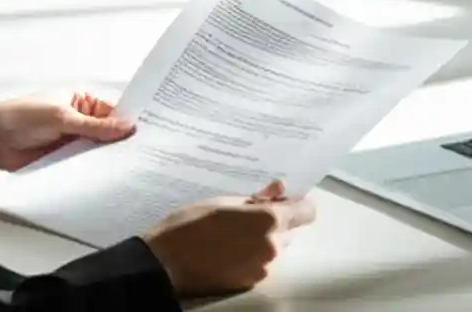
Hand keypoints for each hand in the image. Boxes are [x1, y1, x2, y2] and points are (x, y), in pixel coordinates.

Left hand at [0, 92, 134, 170]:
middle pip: (108, 132)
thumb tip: (127, 127)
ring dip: (108, 158)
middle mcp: (80, 120)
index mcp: (81, 101)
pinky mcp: (64, 160)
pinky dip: (94, 171)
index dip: (128, 121)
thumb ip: (96, 126)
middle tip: (145, 153)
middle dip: (121, 141)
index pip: (112, 111)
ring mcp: (72, 141)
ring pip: (98, 151)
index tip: (148, 132)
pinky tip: (109, 178)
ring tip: (134, 168)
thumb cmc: (23, 117)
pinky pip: (84, 165)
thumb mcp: (63, 118)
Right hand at [142, 179, 316, 297]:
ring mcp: (262, 267)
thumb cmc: (189, 225)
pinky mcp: (250, 282)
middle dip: (277, 222)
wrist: (165, 264)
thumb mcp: (222, 201)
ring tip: (233, 234)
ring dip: (264, 240)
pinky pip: (261, 263)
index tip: (284, 200)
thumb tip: (279, 189)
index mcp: (268, 220)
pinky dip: (252, 256)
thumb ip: (256, 197)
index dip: (298, 204)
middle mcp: (272, 246)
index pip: (307, 211)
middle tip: (248, 215)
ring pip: (276, 248)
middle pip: (291, 230)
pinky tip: (228, 250)